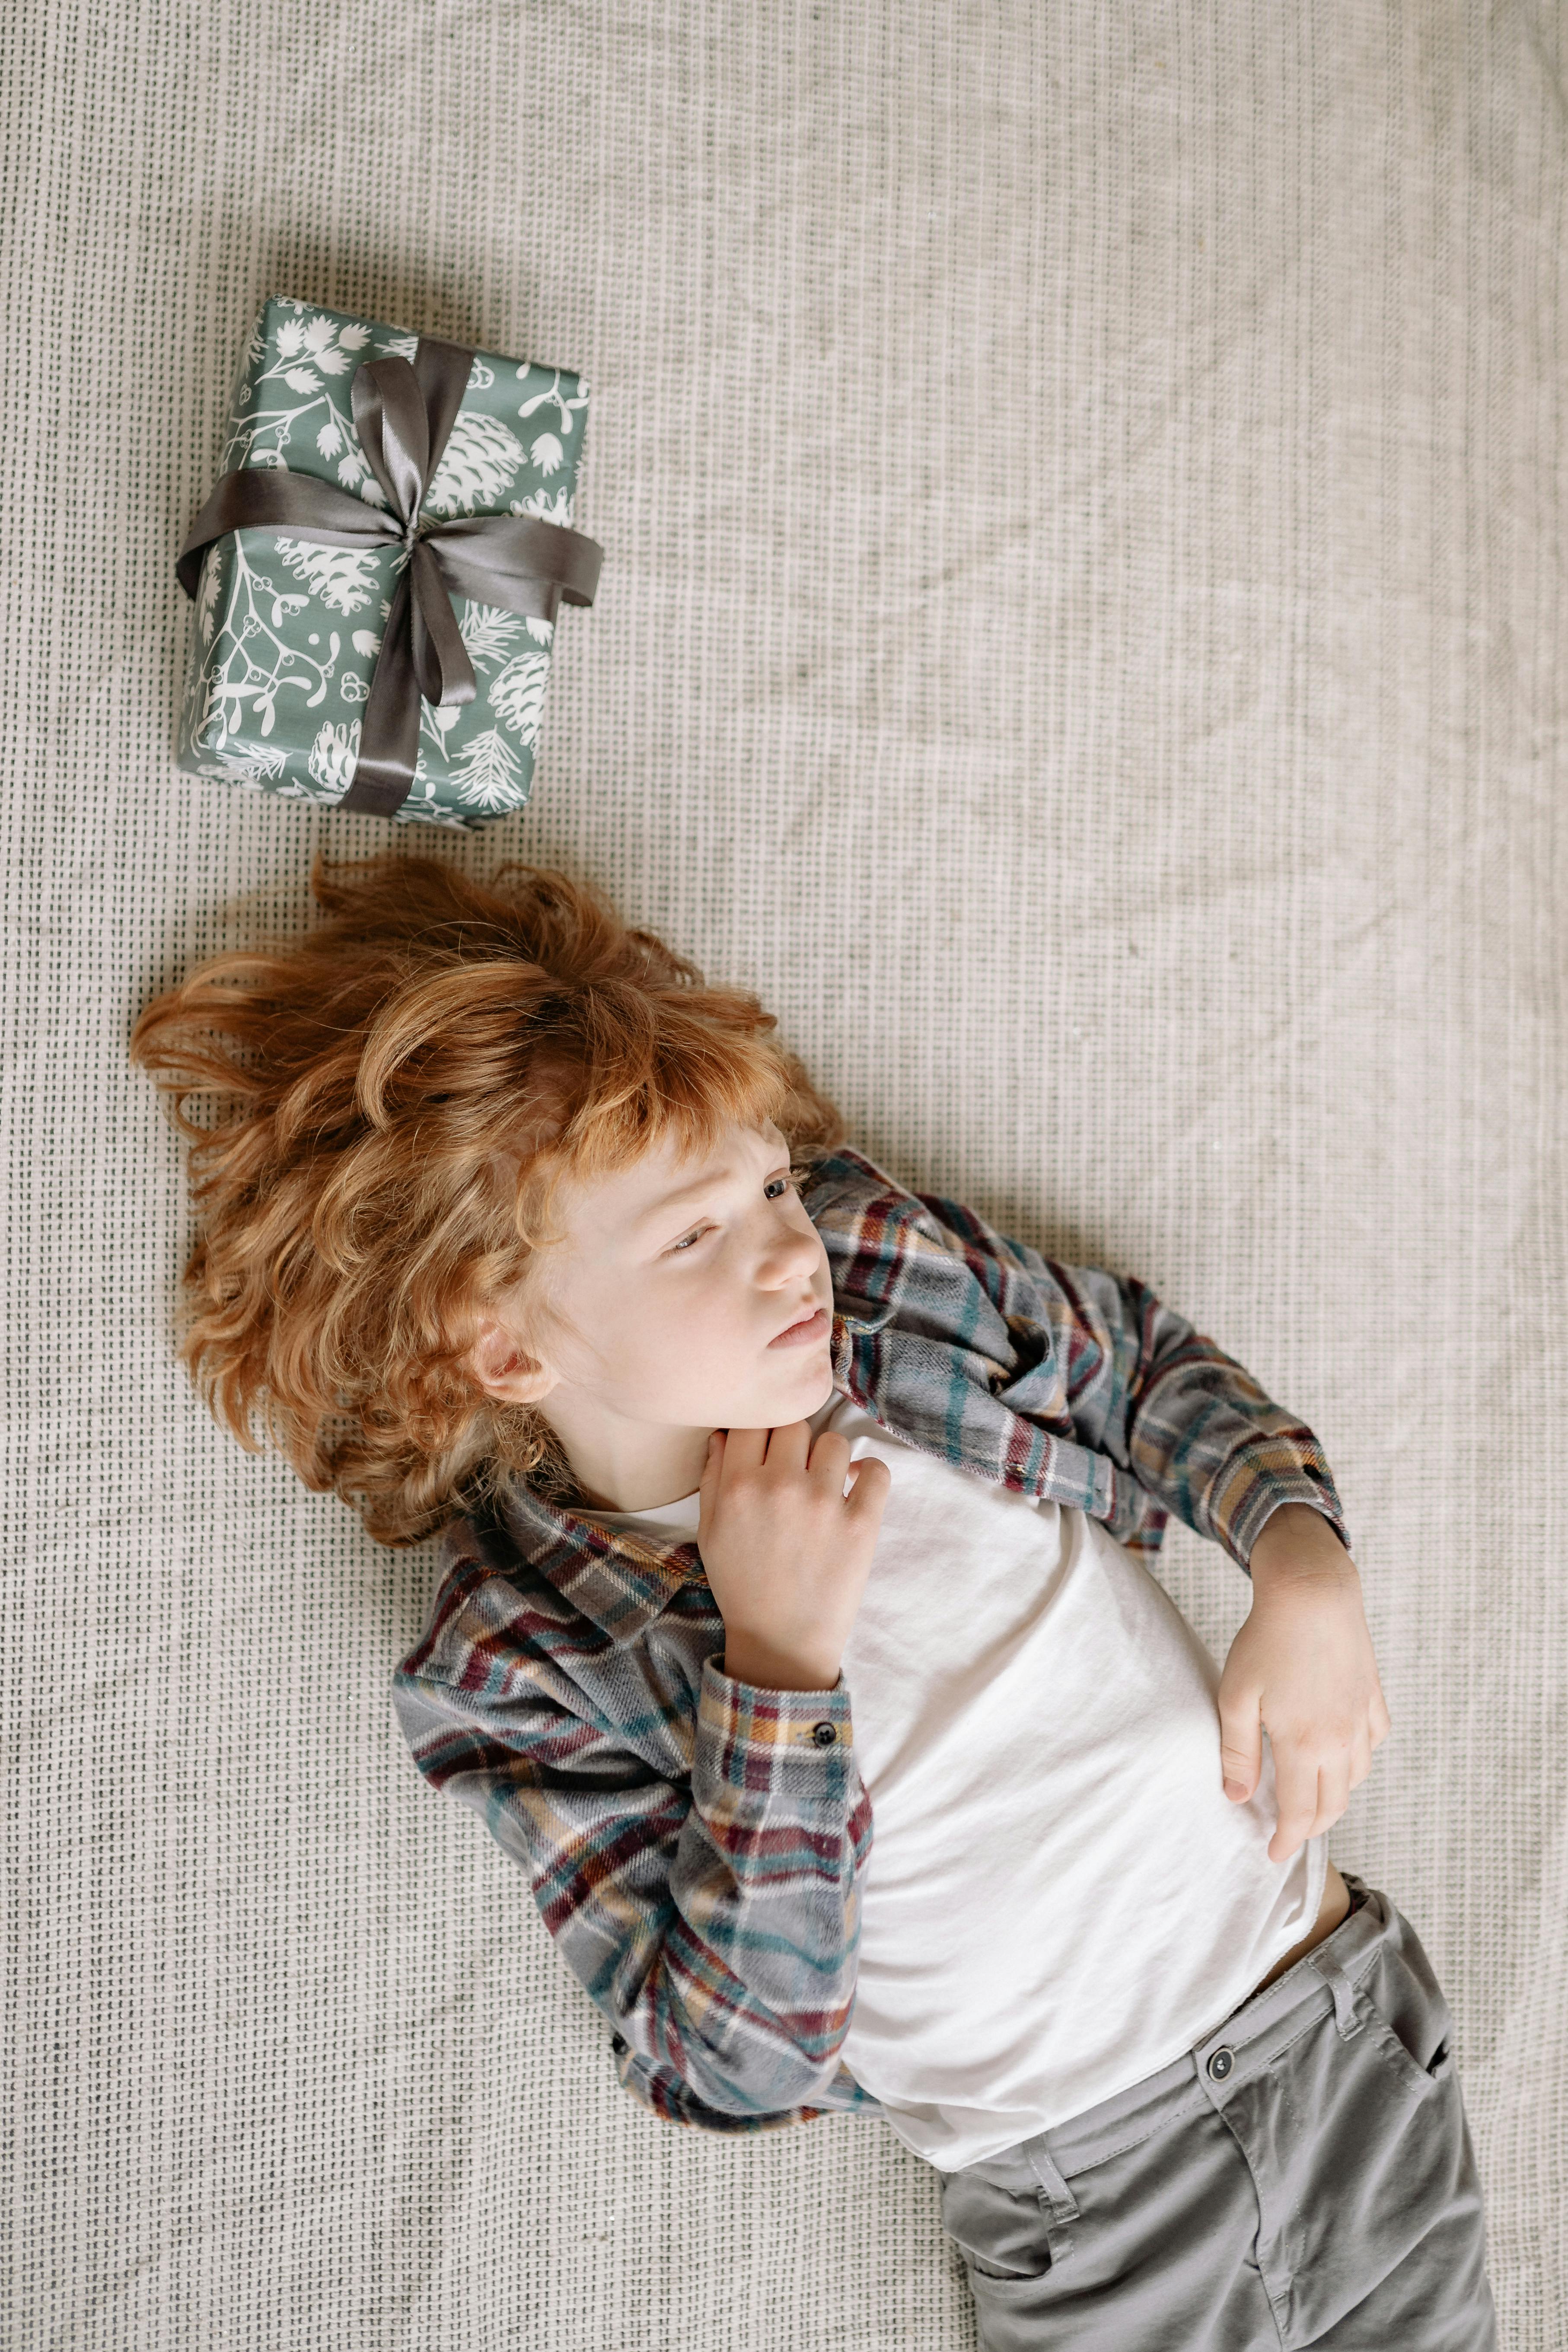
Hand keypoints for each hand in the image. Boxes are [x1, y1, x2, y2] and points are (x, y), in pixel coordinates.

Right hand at [699, 1422, 890, 1691]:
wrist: (781, 1641)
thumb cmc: (742, 1587)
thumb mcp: (710, 1533)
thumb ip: (713, 1478)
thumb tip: (726, 1433)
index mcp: (739, 1486)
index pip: (756, 1420)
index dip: (763, 1431)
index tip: (769, 1448)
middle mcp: (781, 1486)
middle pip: (796, 1425)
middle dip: (795, 1443)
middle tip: (796, 1468)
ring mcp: (824, 1504)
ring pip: (836, 1442)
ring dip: (830, 1458)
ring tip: (826, 1482)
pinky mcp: (861, 1524)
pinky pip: (877, 1471)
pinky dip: (870, 1472)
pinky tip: (857, 1484)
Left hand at [1217, 1505, 1391, 1863]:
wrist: (1313, 1592)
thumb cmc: (1267, 1640)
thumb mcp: (1236, 1697)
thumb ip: (1238, 1752)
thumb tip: (1236, 1797)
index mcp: (1303, 1745)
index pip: (1299, 1813)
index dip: (1286, 1840)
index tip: (1273, 1854)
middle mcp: (1340, 1740)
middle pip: (1332, 1804)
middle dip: (1310, 1827)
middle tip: (1289, 1832)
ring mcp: (1361, 1719)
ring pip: (1356, 1778)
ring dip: (1335, 1796)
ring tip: (1310, 1797)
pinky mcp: (1373, 1697)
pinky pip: (1373, 1743)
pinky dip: (1357, 1759)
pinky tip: (1341, 1753)